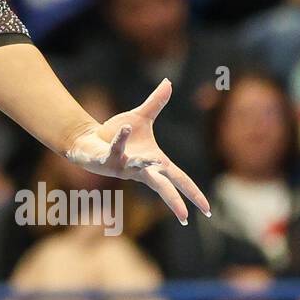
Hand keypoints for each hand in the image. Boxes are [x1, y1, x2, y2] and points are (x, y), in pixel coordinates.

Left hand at [63, 78, 210, 223]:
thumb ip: (156, 102)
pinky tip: (124, 128)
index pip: (180, 180)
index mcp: (156, 162)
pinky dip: (120, 139)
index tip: (208, 210)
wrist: (91, 138)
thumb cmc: (119, 134)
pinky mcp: (108, 159)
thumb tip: (167, 82)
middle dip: (173, 201)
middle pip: (162, 186)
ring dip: (145, 166)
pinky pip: (116, 150)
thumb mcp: (142, 117)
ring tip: (154, 162)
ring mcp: (125, 166)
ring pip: (137, 168)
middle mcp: (142, 169)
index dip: (194, 194)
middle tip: (184, 217)